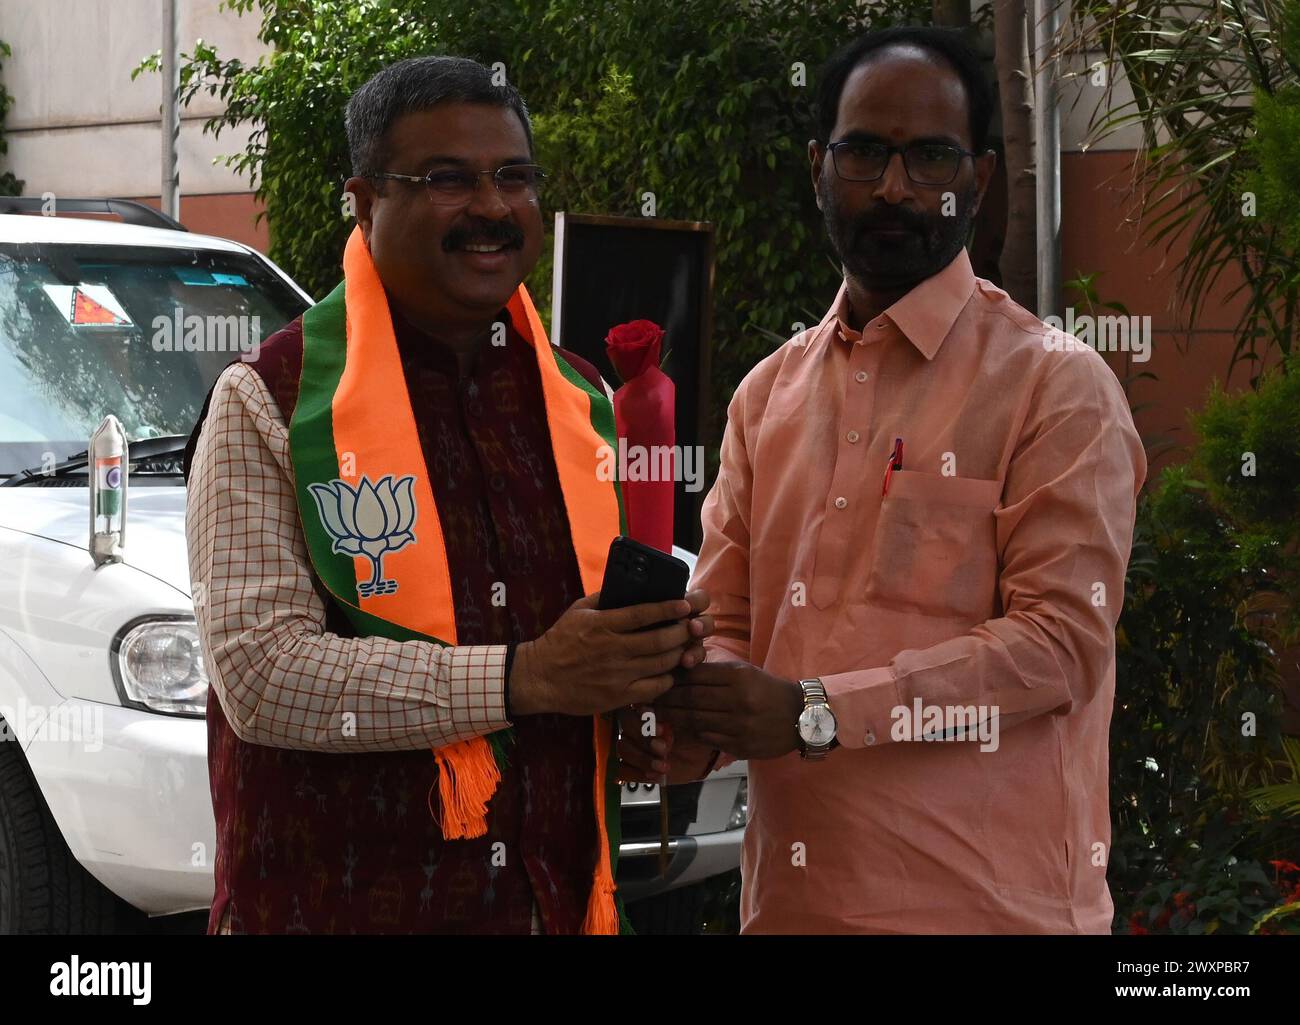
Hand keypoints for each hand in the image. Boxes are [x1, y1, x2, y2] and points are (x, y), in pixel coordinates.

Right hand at [508, 589, 713, 715]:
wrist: (539, 677)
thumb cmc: (559, 641)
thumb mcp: (577, 611)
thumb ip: (604, 599)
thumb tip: (629, 586)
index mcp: (602, 625)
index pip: (643, 614)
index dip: (668, 608)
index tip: (684, 604)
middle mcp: (612, 650)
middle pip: (659, 641)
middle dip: (682, 632)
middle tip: (692, 626)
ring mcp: (616, 676)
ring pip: (661, 664)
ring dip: (679, 653)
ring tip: (685, 646)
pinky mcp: (618, 697)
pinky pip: (653, 688)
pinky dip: (667, 678)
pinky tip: (669, 670)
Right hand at [615, 706, 719, 783]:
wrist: (701, 759)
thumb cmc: (695, 736)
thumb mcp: (690, 722)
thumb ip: (675, 714)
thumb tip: (664, 707)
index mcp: (650, 709)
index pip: (636, 705)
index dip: (644, 716)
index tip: (661, 728)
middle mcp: (637, 724)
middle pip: (626, 726)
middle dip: (644, 739)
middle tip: (664, 749)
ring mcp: (631, 745)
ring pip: (623, 748)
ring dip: (642, 758)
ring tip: (663, 766)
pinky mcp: (631, 766)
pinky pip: (622, 770)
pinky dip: (637, 774)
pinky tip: (654, 775)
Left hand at [657, 660, 803, 759]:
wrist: (799, 716)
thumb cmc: (766, 690)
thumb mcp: (744, 672)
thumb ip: (714, 673)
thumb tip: (678, 672)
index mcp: (739, 677)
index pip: (696, 676)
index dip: (673, 678)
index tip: (656, 678)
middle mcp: (739, 700)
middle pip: (691, 699)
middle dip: (666, 699)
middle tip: (648, 698)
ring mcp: (739, 726)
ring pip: (695, 721)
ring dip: (673, 717)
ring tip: (657, 713)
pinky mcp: (740, 745)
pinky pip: (707, 738)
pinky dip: (691, 732)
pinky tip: (680, 727)